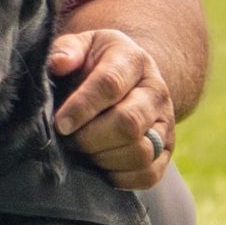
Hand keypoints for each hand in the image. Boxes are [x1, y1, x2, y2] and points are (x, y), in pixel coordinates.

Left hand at [48, 29, 173, 190]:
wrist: (127, 80)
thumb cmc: (94, 64)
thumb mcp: (81, 46)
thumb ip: (67, 50)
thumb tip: (58, 64)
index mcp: (133, 60)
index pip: (110, 84)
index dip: (82, 107)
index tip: (60, 124)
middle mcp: (156, 91)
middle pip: (128, 123)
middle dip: (90, 138)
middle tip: (70, 139)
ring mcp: (165, 122)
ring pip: (141, 152)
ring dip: (104, 159)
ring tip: (84, 151)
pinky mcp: (167, 150)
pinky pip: (149, 175)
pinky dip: (120, 178)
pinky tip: (101, 166)